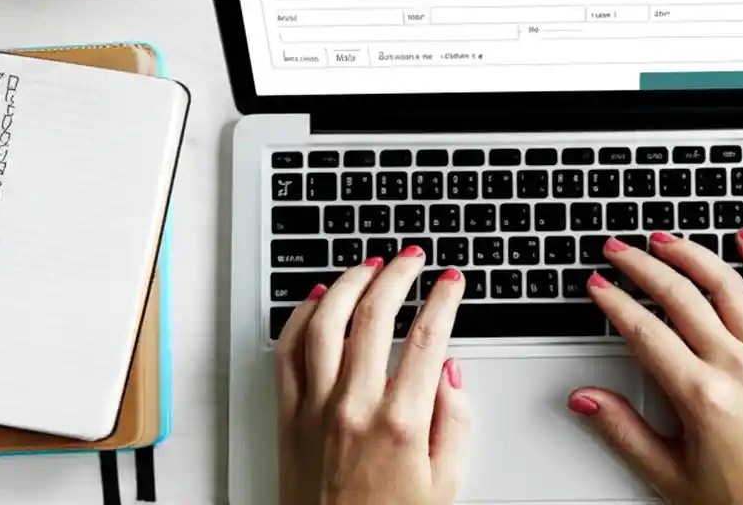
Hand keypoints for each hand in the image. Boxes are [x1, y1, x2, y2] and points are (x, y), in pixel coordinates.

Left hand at [275, 247, 470, 504]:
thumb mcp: (445, 483)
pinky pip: (288, 352)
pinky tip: (317, 299)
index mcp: (401, 423)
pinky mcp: (287, 416)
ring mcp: (315, 408)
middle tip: (412, 260)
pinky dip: (301, 317)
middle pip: (374, 315)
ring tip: (369, 266)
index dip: (443, 299)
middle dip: (398, 275)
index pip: (427, 338)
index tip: (451, 282)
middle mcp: (354, 407)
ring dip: (349, 283)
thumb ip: (455, 423)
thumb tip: (450, 374)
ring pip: (327, 322)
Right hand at [570, 231, 742, 504]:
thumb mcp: (668, 473)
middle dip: (642, 267)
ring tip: (664, 238)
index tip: (598, 287)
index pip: (647, 332)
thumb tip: (586, 400)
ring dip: (693, 254)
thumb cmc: (742, 503)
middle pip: (682, 297)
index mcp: (702, 396)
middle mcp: (736, 369)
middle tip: (616, 251)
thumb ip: (622, 430)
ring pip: (727, 287)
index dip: (616, 303)